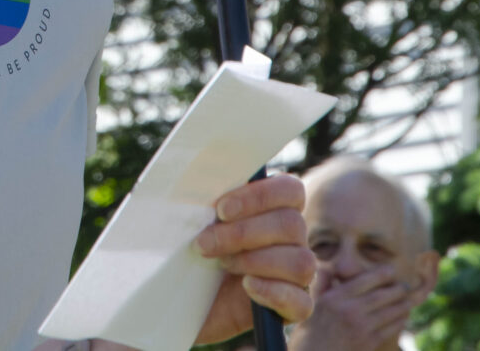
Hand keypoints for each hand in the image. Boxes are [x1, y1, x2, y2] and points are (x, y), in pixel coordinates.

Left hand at [192, 174, 315, 343]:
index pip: (290, 190)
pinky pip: (302, 302)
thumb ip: (205, 196)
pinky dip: (273, 292)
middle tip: (205, 242)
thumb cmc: (188, 252)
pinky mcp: (292, 309)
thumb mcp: (192, 221)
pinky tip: (247, 287)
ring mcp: (296, 276)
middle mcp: (292, 240)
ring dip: (255, 261)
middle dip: (243, 233)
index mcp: (274, 209)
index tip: (221, 208)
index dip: (259, 196)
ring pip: (300, 262)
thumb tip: (203, 171)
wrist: (177, 301)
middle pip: (292, 225)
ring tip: (223, 265)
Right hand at [287, 266, 414, 350]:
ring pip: (389, 312)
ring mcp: (361, 328)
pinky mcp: (368, 343)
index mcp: (335, 298)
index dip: (381, 274)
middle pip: (380, 296)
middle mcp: (349, 311)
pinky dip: (399, 321)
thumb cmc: (309, 333)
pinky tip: (403, 316)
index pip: (364, 281)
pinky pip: (389, 329)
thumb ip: (321, 285)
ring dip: (402, 305)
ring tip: (409, 299)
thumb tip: (328, 268)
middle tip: (406, 285)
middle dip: (397, 289)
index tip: (391, 269)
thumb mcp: (310, 306)